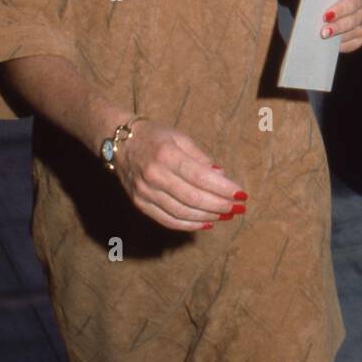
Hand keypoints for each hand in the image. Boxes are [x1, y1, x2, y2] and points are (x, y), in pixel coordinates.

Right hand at [112, 120, 246, 231]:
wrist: (119, 143)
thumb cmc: (155, 137)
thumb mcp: (180, 137)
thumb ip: (201, 158)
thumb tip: (222, 177)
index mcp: (166, 155)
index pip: (200, 177)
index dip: (223, 188)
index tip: (241, 194)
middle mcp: (154, 175)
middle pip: (193, 198)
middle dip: (220, 205)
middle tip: (238, 208)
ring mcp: (145, 192)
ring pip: (181, 212)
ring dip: (208, 216)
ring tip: (226, 215)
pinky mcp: (140, 203)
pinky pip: (167, 220)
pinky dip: (189, 224)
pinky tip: (206, 223)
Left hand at [320, 0, 361, 52]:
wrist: (328, 9)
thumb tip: (312, 2)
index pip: (352, 2)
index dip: (340, 10)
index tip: (326, 16)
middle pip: (353, 20)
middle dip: (337, 27)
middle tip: (323, 32)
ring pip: (354, 33)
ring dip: (338, 37)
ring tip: (323, 39)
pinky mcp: (359, 39)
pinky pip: (353, 44)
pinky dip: (342, 45)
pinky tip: (330, 45)